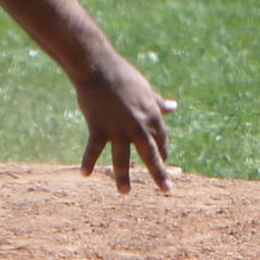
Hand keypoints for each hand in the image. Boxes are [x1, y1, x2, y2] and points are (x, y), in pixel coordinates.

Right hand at [73, 57, 177, 194]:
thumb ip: (158, 102)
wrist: (98, 67)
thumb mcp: (145, 89)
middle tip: (166, 189)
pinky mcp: (99, 128)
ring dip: (123, 177)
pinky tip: (85, 174)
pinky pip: (94, 149)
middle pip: (150, 154)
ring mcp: (118, 128)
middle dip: (158, 173)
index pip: (161, 138)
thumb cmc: (122, 75)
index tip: (163, 158)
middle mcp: (137, 125)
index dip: (163, 150)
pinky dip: (88, 161)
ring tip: (125, 192)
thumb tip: (174, 107)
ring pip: (123, 158)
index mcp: (151, 114)